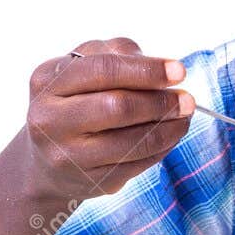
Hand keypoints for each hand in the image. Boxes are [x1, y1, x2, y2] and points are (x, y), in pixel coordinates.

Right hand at [22, 37, 193, 200]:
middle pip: (118, 107)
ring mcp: (68, 155)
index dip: (147, 70)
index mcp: (48, 81)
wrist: (47, 159)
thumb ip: (116, 54)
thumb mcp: (83, 68)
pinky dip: (162, 147)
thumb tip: (161, 66)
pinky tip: (171, 134)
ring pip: (132, 141)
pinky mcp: (90, 181)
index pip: (104, 69)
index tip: (180, 71)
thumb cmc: (75, 102)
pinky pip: (137, 164)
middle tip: (188, 99)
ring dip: (168, 128)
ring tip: (185, 116)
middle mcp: (49, 119)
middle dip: (161, 102)